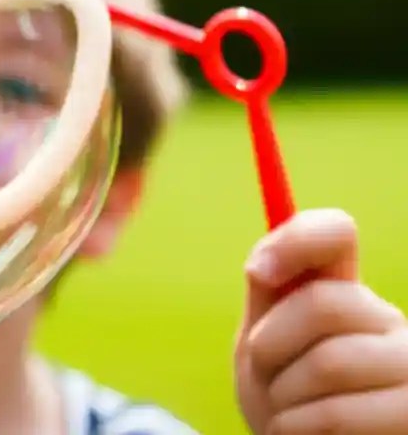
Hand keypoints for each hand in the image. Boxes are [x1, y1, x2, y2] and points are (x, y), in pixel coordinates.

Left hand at [235, 209, 407, 433]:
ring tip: (287, 416)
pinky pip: (338, 413)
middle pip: (321, 302)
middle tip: (267, 377)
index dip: (297, 239)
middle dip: (270, 346)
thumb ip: (267, 299)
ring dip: (283, 398)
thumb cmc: (286, 404)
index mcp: (346, 295)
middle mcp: (389, 323)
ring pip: (329, 362)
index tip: (259, 272)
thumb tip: (263, 263)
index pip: (335, 232)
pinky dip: (295, 430)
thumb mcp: (265, 346)